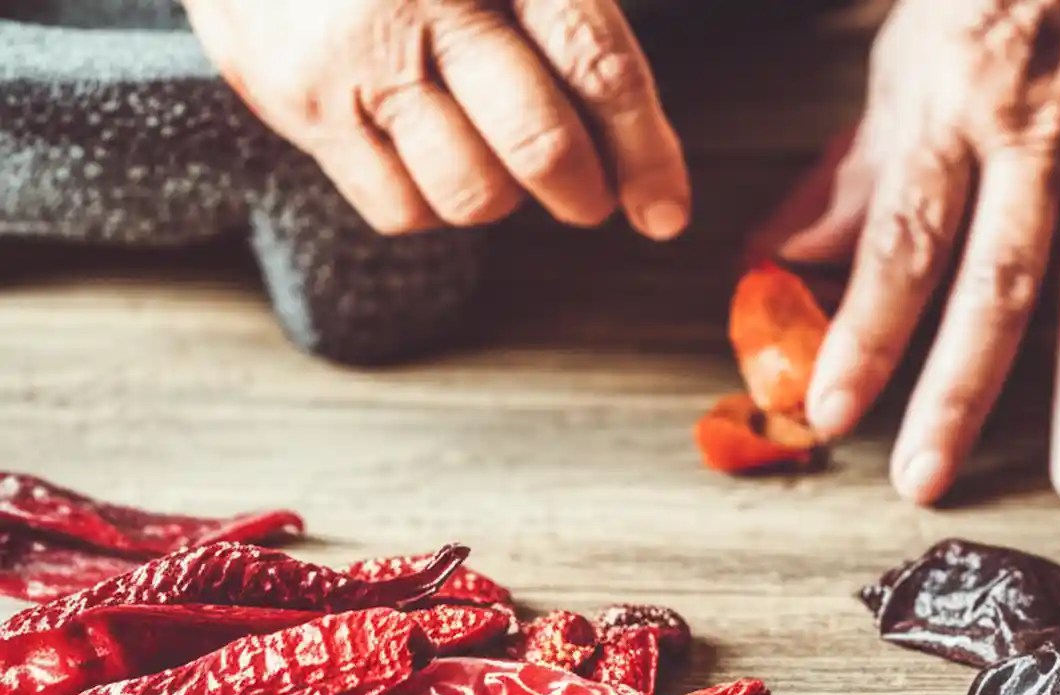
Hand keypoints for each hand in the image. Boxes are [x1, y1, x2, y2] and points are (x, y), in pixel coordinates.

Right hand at [182, 0, 689, 238]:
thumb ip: (565, 25)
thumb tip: (633, 149)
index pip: (597, 64)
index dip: (646, 152)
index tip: (665, 212)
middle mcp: (427, 0)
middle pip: (540, 142)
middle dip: (583, 192)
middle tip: (588, 198)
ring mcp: (357, 55)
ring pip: (471, 192)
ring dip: (500, 196)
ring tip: (488, 153)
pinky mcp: (298, 101)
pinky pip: (399, 209)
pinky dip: (429, 200)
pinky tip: (423, 152)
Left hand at [781, 0, 1059, 503]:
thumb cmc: (974, 12)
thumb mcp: (896, 80)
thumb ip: (852, 181)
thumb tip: (784, 261)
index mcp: (949, 121)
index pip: (902, 245)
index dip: (866, 333)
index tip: (831, 409)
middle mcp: (1031, 151)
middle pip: (998, 286)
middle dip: (960, 392)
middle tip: (926, 476)